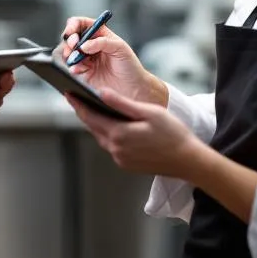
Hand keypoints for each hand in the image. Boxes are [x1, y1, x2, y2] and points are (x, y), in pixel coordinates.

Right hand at [60, 17, 167, 106]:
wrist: (133, 88)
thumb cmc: (130, 65)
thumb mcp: (120, 48)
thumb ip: (102, 42)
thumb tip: (83, 45)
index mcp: (99, 34)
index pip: (81, 24)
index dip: (73, 25)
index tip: (71, 31)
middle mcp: (90, 46)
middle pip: (71, 38)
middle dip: (69, 41)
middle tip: (73, 46)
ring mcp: (85, 59)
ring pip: (69, 53)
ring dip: (69, 55)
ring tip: (75, 59)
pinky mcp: (83, 73)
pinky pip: (72, 68)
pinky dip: (72, 68)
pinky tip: (77, 70)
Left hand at [66, 88, 202, 179]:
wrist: (188, 161)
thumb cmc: (173, 134)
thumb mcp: (149, 112)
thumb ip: (123, 104)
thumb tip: (102, 93)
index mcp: (119, 134)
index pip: (90, 117)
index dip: (78, 104)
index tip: (68, 93)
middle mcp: (115, 149)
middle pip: (93, 127)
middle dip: (85, 112)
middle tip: (77, 98)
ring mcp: (120, 158)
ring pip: (101, 137)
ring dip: (96, 124)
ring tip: (92, 109)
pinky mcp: (126, 164)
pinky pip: (111, 146)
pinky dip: (108, 134)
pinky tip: (112, 125)